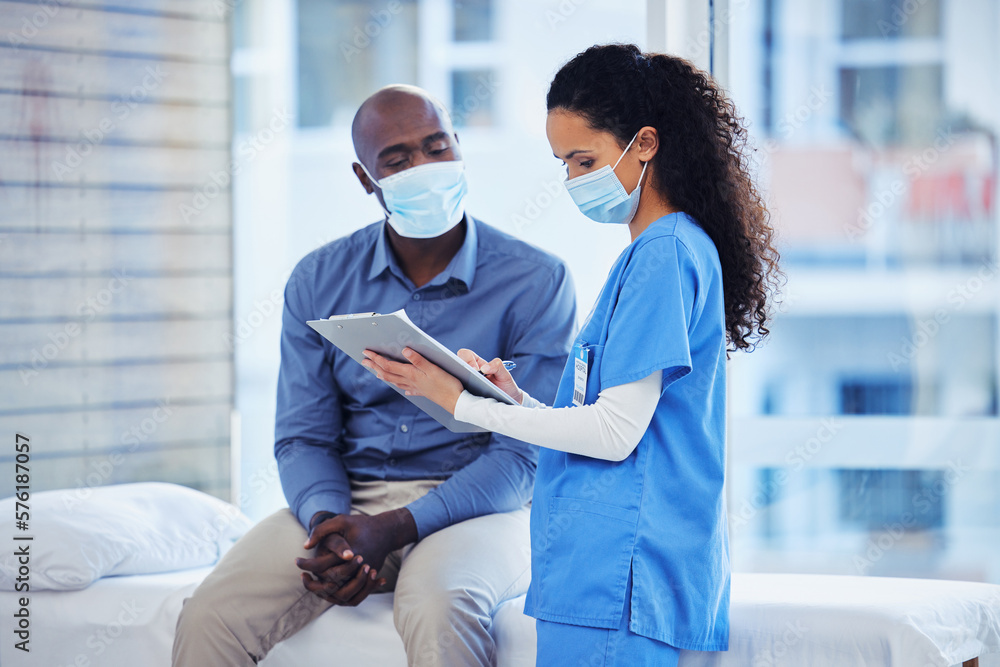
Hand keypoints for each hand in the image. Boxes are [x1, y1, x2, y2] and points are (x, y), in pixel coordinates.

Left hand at [296, 510, 416, 605]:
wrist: (386, 532)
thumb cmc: (362, 525)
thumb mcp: (342, 520)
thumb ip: (322, 530)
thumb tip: (306, 546)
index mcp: (348, 554)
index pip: (322, 566)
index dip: (307, 565)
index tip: (297, 561)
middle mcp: (356, 569)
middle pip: (330, 583)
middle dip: (313, 583)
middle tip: (303, 576)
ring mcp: (363, 577)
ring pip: (342, 595)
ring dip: (324, 592)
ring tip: (312, 583)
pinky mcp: (368, 581)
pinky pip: (352, 595)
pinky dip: (338, 594)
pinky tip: (327, 586)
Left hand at [362, 348, 463, 413]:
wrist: (455, 401)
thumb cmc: (446, 385)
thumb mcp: (433, 369)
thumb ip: (418, 360)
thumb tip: (405, 350)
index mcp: (411, 374)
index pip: (389, 365)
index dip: (377, 358)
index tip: (367, 353)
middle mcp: (410, 381)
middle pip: (388, 373)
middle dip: (375, 366)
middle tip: (364, 361)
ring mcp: (416, 388)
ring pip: (395, 381)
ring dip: (384, 375)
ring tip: (376, 372)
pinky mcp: (423, 392)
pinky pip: (408, 388)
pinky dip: (402, 386)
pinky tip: (403, 388)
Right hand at [457, 349, 522, 403]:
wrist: (508, 402)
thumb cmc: (506, 387)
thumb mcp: (505, 375)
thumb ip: (497, 366)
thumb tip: (484, 368)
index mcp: (478, 363)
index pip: (465, 355)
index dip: (467, 359)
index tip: (474, 369)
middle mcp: (470, 372)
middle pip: (455, 365)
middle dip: (457, 369)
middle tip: (467, 378)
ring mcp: (466, 384)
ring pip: (455, 380)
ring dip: (457, 383)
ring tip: (466, 389)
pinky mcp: (466, 396)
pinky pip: (459, 394)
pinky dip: (460, 395)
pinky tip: (467, 399)